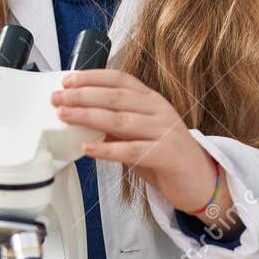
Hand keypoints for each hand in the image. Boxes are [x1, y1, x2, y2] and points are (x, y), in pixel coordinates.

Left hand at [51, 68, 225, 216]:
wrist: (201, 181)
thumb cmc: (166, 156)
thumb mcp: (139, 134)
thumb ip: (115, 126)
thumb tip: (80, 119)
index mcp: (152, 100)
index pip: (120, 79)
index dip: (92, 77)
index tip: (67, 80)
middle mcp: (159, 110)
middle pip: (115, 97)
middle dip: (82, 95)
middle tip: (57, 98)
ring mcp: (164, 131)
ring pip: (121, 120)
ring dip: (88, 116)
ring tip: (65, 116)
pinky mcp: (167, 154)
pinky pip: (132, 150)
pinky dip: (107, 149)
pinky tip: (88, 149)